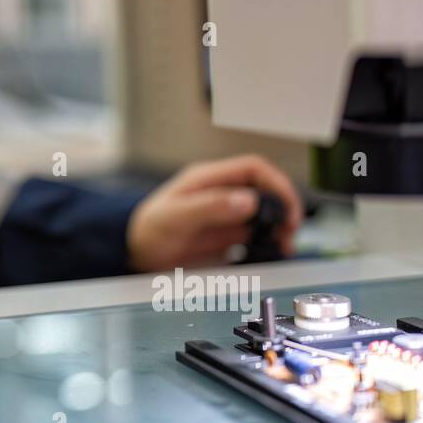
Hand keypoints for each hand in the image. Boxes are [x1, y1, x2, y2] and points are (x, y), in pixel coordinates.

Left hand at [126, 155, 302, 271]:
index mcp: (208, 179)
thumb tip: (247, 201)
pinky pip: (254, 234)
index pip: (253, 169)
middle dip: (283, 207)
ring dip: (279, 227)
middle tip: (290, 231)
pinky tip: (270, 252)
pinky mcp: (224, 235)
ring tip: (284, 244)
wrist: (133, 253)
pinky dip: (267, 242)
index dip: (276, 184)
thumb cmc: (146, 229)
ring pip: (264, 213)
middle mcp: (220, 193)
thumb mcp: (175, 217)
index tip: (288, 208)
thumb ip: (209, 207)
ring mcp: (224, 214)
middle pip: (265, 190)